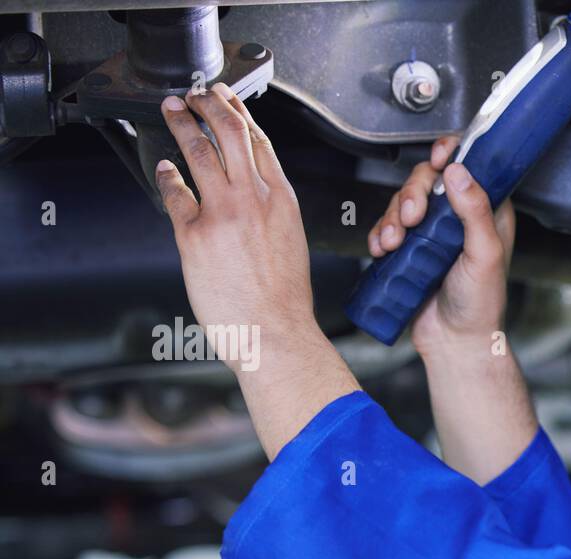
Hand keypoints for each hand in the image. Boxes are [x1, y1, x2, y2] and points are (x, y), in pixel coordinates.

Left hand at [156, 83, 357, 459]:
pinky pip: (176, 192)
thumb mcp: (290, 242)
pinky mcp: (195, 234)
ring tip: (172, 111)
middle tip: (193, 95)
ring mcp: (224, 213)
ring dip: (182, 123)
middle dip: (208, 104)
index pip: (260, 142)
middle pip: (229, 131)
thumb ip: (271, 212)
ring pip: (200, 149)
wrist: (276, 334)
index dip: (239, 113)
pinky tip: (163, 168)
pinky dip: (167, 174)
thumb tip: (250, 194)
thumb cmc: (284, 302)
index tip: (225, 99)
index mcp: (283, 201)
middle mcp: (255, 199)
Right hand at [367, 136, 515, 354]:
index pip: (469, 167)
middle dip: (413, 192)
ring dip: (393, 216)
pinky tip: (382, 249)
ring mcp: (432, 233)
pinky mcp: (410, 250)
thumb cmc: (481, 305)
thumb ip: (476, 212)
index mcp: (486, 212)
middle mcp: (458, 217)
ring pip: (404, 201)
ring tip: (394, 242)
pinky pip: (388, 227)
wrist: (455, 343)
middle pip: (428, 179)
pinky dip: (380, 233)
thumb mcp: (486, 255)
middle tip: (412, 217)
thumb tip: (460, 171)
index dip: (452, 154)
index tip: (440, 157)